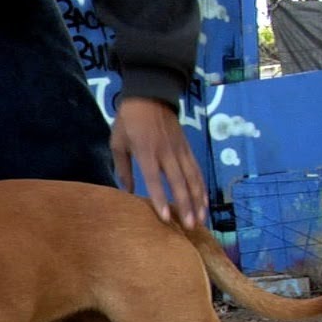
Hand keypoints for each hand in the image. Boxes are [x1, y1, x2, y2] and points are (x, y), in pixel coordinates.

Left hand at [110, 97, 207, 228]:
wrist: (150, 94)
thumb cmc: (128, 120)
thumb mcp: (118, 142)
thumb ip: (122, 168)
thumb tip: (128, 191)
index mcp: (146, 152)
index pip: (154, 180)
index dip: (160, 199)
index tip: (166, 218)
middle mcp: (166, 153)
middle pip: (179, 183)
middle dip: (185, 206)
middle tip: (191, 226)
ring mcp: (179, 150)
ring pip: (192, 178)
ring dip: (197, 200)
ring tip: (201, 219)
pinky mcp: (186, 148)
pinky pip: (196, 170)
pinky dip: (201, 187)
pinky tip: (204, 202)